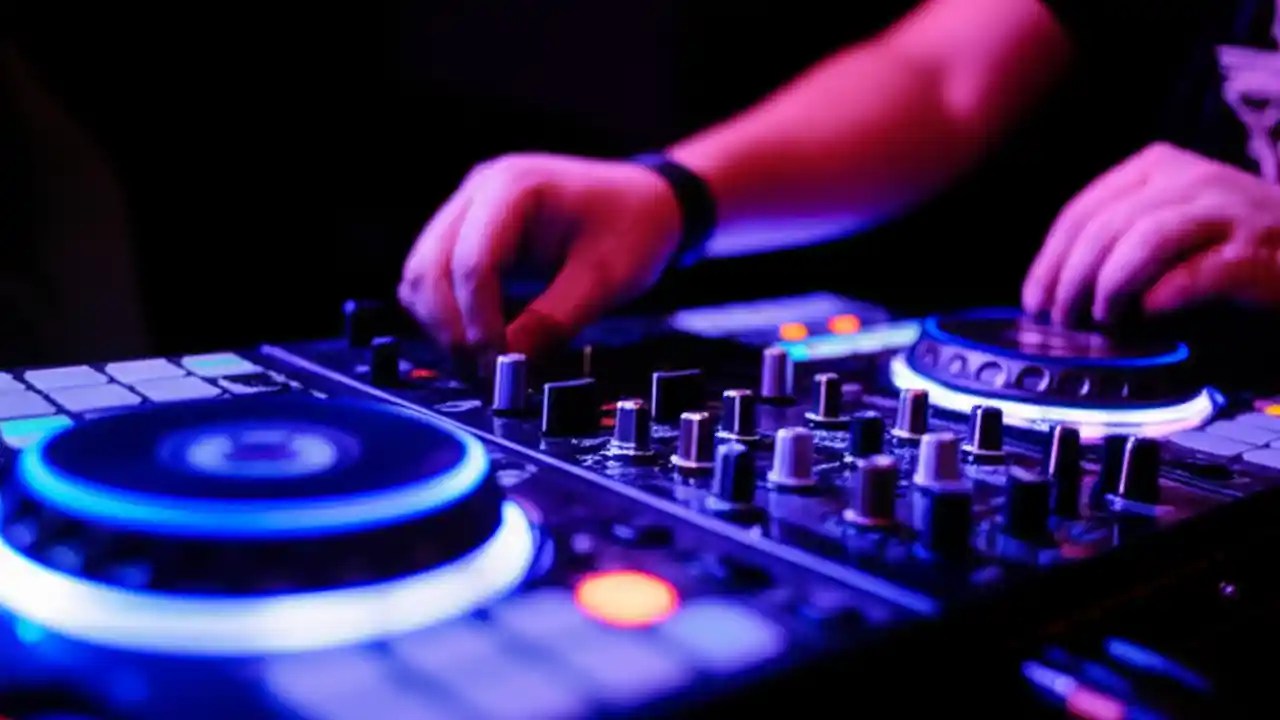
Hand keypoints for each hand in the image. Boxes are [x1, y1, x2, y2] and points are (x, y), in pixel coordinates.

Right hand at [399, 153, 680, 358]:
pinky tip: (473, 344)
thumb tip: (508, 370)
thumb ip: (553, 324)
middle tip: (481, 376)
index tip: (497, 366)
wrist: (648, 200)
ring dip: (441, 325)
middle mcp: (478, 191)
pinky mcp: (468, 232)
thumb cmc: (634, 227)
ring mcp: (467, 210)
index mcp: (513, 188)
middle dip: (451, 330)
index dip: (478, 323)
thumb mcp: (604, 280)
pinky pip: (434, 277)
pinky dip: (445, 314)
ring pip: (421, 275)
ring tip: (477, 367)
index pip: (472, 263)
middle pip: (430, 268)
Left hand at [1022, 142, 1279, 325]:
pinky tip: (1148, 316)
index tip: (1035, 302)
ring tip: (1102, 321)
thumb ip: (1112, 251)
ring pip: (1145, 241)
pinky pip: (1196, 274)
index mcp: (1160, 168)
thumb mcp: (1162, 239)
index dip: (1049, 263)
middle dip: (1072, 281)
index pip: (1081, 212)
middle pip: (1105, 228)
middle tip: (1064, 322)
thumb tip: (1048, 292)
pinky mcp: (1260, 255)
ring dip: (1110, 287)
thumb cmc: (1229, 259)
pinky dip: (1162, 298)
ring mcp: (1232, 212)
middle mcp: (1196, 179)